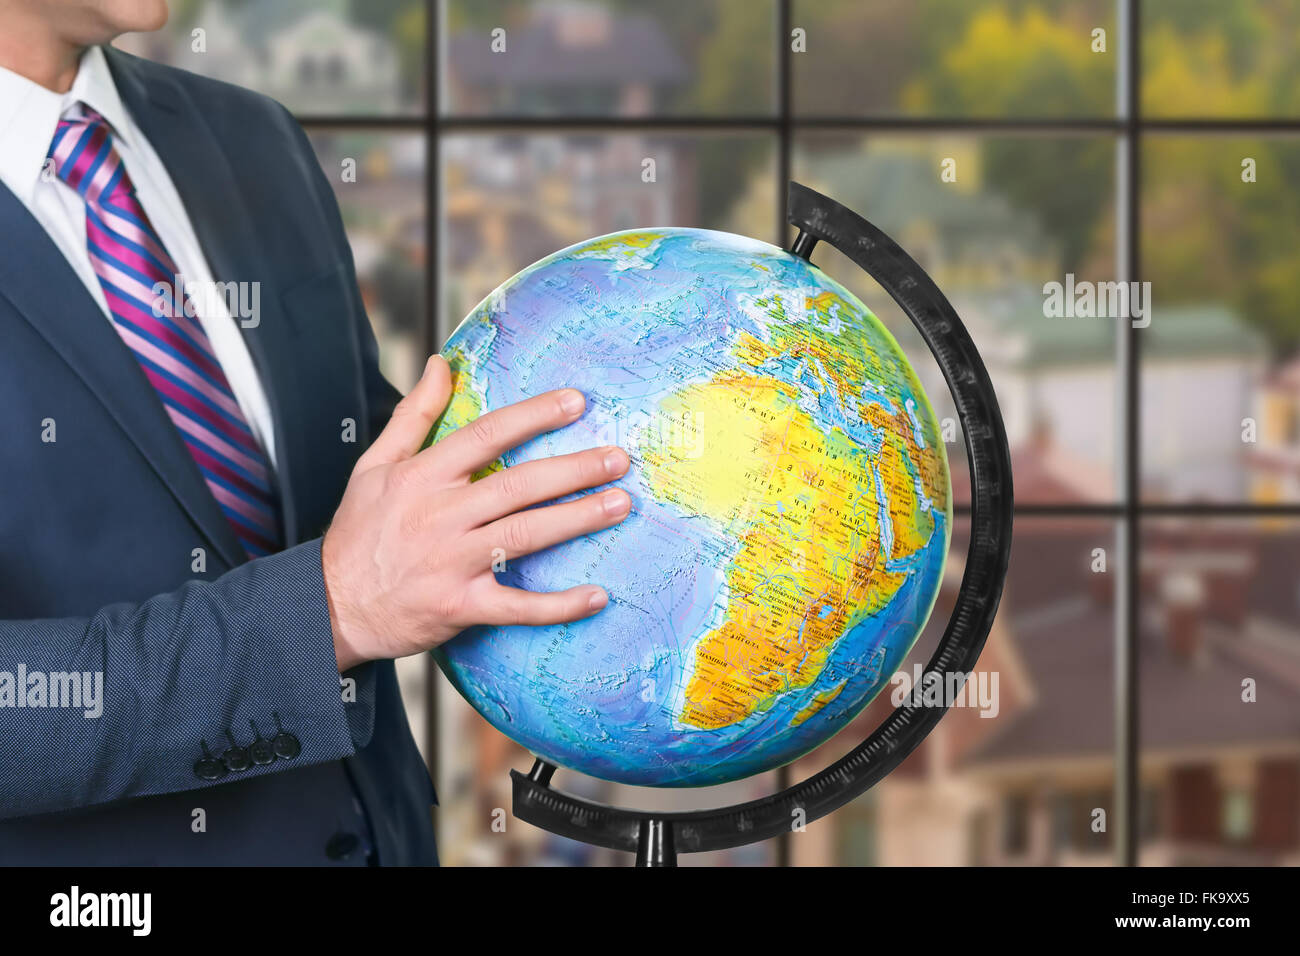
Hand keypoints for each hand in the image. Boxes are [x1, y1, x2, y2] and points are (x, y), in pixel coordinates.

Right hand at [322, 355, 630, 671]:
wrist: (328, 605)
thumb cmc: (359, 533)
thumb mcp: (375, 465)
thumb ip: (414, 414)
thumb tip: (441, 364)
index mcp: (422, 477)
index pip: (486, 435)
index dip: (534, 416)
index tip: (576, 403)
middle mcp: (439, 515)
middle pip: (517, 485)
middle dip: (573, 469)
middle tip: (618, 458)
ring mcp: (451, 562)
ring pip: (524, 536)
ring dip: (577, 519)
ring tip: (620, 504)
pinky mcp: (460, 606)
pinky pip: (517, 606)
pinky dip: (558, 605)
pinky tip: (596, 597)